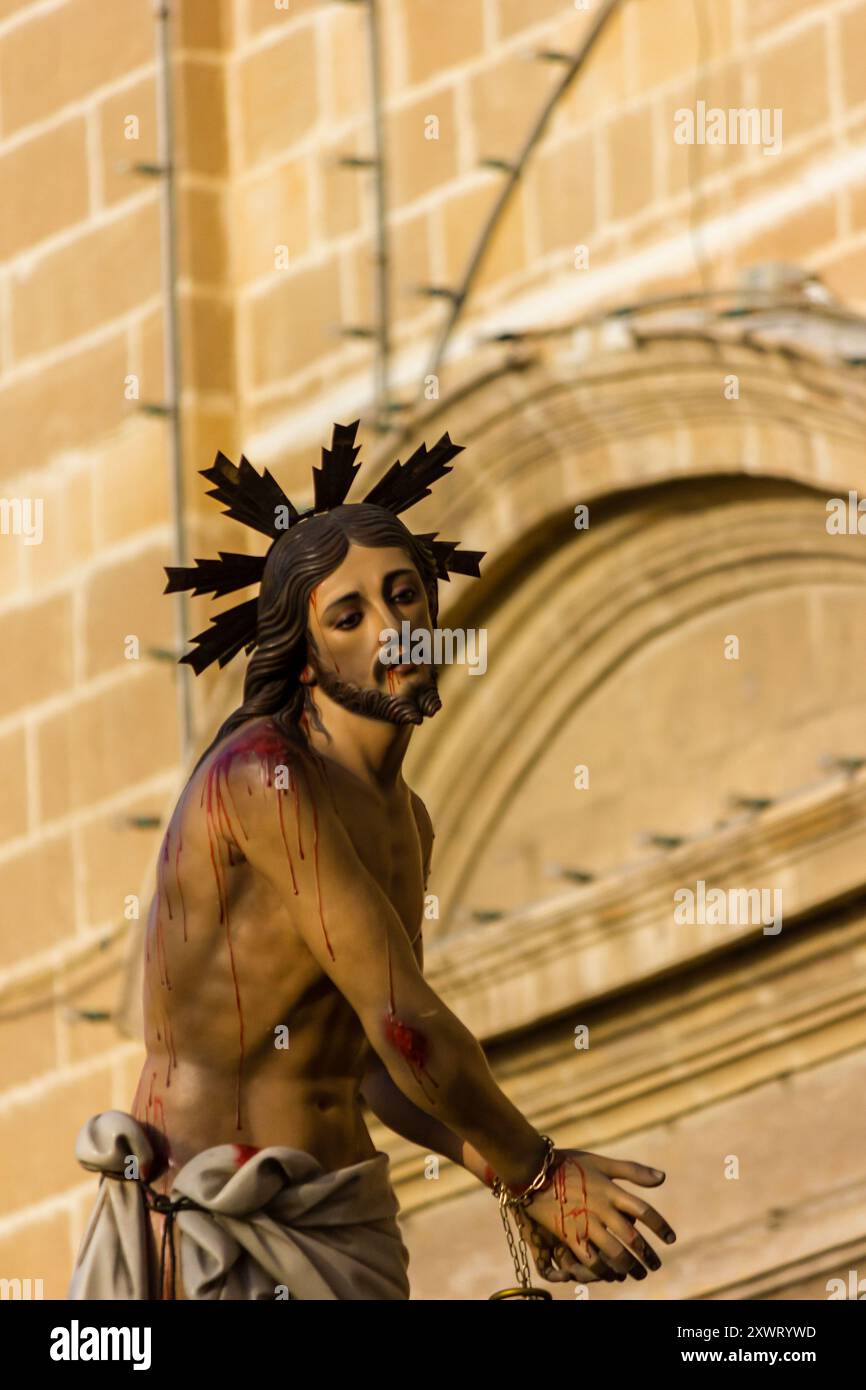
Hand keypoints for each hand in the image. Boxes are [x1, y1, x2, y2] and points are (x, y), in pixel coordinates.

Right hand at [518, 1149, 674, 1283]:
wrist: (532, 1169)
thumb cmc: (568, 1163)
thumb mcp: (601, 1162)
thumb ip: (632, 1171)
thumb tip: (663, 1177)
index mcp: (611, 1190)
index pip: (644, 1211)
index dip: (660, 1227)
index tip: (671, 1239)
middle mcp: (601, 1208)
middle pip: (632, 1239)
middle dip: (647, 1256)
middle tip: (655, 1266)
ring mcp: (585, 1223)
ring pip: (614, 1254)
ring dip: (629, 1267)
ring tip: (636, 1274)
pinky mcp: (568, 1235)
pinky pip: (590, 1259)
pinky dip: (603, 1270)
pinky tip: (609, 1274)